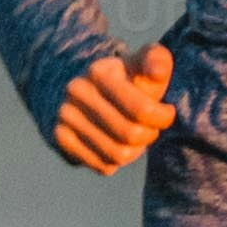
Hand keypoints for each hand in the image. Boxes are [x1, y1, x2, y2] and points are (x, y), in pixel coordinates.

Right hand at [47, 40, 174, 171]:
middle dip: (149, 134)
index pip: (143, 110)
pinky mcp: (60, 137)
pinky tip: (115, 145)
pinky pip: (103, 165)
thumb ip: (157, 60)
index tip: (166, 112)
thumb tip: (157, 71)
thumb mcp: (142, 66)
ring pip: (117, 155)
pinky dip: (116, 161)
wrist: (86, 93)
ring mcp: (65, 115)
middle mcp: (76, 91)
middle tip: (150, 127)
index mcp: (99, 72)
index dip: (163, 117)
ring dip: (135, 151)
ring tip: (135, 137)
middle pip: (131, 134)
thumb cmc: (127, 82)